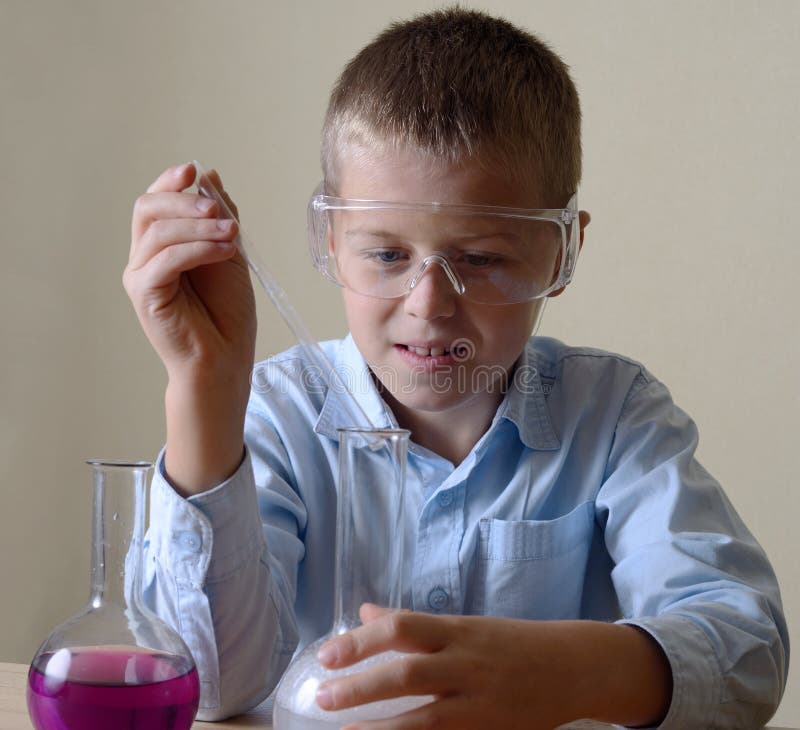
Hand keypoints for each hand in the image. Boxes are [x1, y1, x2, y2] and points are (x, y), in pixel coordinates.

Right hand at [124, 163, 256, 491]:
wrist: (224, 360)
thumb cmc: (226, 314)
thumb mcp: (229, 255)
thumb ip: (219, 218)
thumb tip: (209, 175)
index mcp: (162, 246)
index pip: (155, 202)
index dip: (170, 181)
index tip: (194, 169)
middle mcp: (145, 258)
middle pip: (148, 209)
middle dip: (184, 202)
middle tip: (218, 210)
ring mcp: (141, 276)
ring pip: (158, 231)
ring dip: (199, 226)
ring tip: (232, 234)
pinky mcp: (145, 295)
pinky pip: (165, 259)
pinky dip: (197, 248)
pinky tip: (226, 251)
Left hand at [315, 604, 671, 729]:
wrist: (570, 666)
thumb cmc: (510, 642)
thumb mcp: (464, 624)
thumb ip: (414, 622)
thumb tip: (367, 612)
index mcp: (456, 629)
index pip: (401, 627)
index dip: (361, 639)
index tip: (327, 654)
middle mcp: (465, 662)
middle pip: (406, 671)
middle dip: (361, 683)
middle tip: (323, 695)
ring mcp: (478, 700)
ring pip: (423, 714)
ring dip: (378, 724)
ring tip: (342, 729)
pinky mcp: (488, 728)